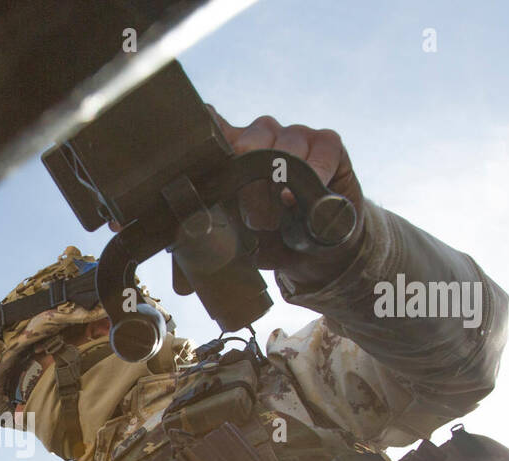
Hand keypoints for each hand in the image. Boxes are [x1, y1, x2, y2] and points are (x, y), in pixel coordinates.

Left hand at [205, 106, 366, 287]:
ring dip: (278, 182)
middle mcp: (259, 136)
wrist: (317, 250)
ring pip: (282, 144)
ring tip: (275, 218)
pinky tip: (301, 195)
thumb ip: (206, 252)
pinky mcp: (327, 143)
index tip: (199, 162)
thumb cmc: (268, 239)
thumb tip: (181, 286)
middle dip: (245, 180)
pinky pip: (321, 148)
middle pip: (246, 141)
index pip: (210, 125)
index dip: (203, 138)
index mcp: (228, 152)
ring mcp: (293, 136)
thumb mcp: (235, 244)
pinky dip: (313, 171)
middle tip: (250, 220)